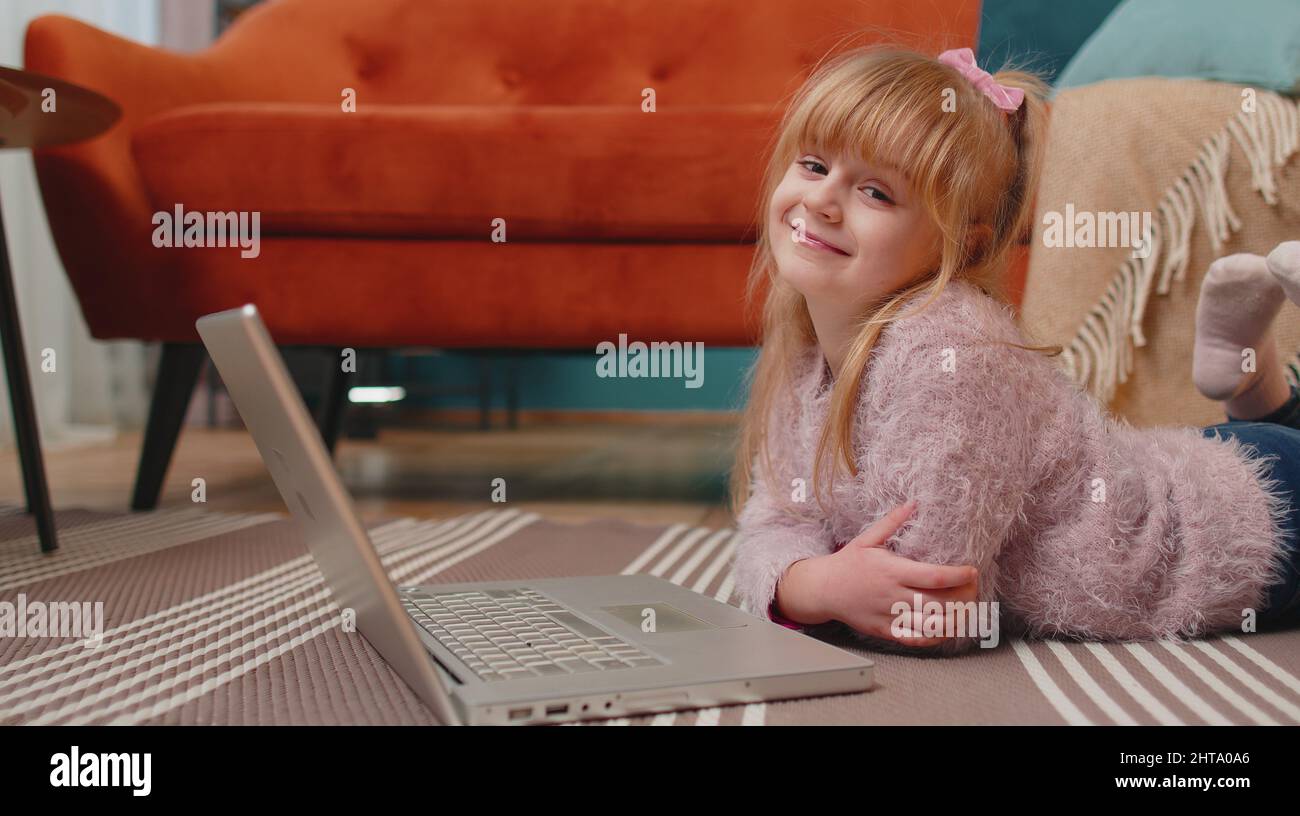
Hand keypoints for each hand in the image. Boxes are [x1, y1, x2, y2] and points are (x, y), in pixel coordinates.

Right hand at [775, 500, 978, 647]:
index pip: (934, 576)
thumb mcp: (867, 538)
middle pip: (939, 602)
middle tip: (974, 589)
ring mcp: (890, 616)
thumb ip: (892, 522)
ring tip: (967, 609)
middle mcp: (893, 595)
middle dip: (964, 597)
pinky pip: (916, 639)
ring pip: (931, 625)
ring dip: (955, 619)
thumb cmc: (847, 563)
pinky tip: (946, 628)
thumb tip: (913, 503)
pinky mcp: (886, 631)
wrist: (823, 590)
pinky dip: (936, 637)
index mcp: (892, 571)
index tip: (972, 571)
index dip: (958, 576)